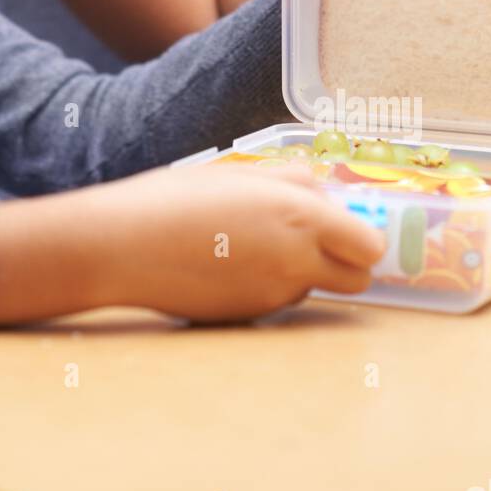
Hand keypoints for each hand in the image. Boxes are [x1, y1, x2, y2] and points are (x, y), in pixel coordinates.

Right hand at [100, 163, 385, 321]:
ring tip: (249, 242)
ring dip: (301, 269)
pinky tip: (227, 262)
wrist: (122, 247)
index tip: (344, 224)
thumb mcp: (235, 172)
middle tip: (313, 238)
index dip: (361, 236)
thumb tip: (320, 187)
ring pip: (314, 287)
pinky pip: (278, 299)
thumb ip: (288, 179)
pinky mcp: (249, 317)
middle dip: (345, 261)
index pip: (368, 246)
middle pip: (357, 279)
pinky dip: (267, 282)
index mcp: (298, 216)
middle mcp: (295, 261)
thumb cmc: (173, 198)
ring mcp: (273, 295)